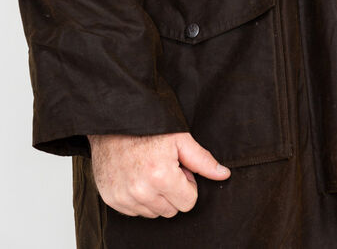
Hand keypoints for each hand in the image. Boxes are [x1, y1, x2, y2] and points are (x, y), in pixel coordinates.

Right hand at [87, 131, 230, 217]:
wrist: (113, 123)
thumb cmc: (147, 128)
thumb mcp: (179, 138)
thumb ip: (202, 160)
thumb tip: (223, 174)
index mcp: (161, 176)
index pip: (188, 202)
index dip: (187, 184)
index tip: (179, 169)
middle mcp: (141, 191)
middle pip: (171, 210)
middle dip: (172, 192)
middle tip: (164, 168)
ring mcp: (125, 197)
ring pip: (154, 213)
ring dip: (156, 196)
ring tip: (149, 171)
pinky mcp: (112, 200)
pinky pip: (135, 211)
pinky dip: (139, 198)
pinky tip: (136, 177)